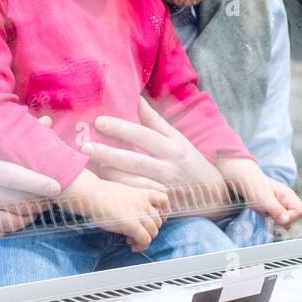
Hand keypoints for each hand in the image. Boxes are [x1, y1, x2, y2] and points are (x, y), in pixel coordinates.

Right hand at [0, 143, 60, 240]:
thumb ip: (16, 138)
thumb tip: (48, 122)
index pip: (11, 176)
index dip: (36, 183)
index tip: (56, 187)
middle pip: (16, 202)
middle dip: (39, 202)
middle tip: (51, 198)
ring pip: (10, 222)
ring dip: (29, 218)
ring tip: (38, 209)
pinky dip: (12, 228)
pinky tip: (18, 219)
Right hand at [60, 170, 169, 252]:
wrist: (91, 194)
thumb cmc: (101, 193)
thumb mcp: (124, 192)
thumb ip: (134, 201)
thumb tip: (136, 216)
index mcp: (143, 193)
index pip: (164, 201)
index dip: (161, 212)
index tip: (152, 220)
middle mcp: (144, 203)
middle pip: (159, 220)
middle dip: (150, 229)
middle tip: (136, 233)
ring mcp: (139, 214)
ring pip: (154, 231)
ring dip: (145, 238)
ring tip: (132, 240)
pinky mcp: (132, 225)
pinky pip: (145, 239)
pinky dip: (141, 245)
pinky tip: (132, 246)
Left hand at [80, 98, 228, 210]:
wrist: (215, 195)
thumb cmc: (191, 162)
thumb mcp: (178, 139)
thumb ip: (155, 121)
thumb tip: (136, 98)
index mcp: (173, 145)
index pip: (144, 134)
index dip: (121, 128)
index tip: (99, 121)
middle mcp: (170, 165)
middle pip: (136, 159)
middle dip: (109, 152)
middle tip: (86, 147)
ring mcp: (166, 186)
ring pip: (135, 180)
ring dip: (113, 173)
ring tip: (94, 166)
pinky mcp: (163, 203)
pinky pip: (140, 197)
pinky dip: (124, 191)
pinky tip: (109, 186)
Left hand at [216, 157, 301, 227]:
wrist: (243, 182)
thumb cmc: (254, 185)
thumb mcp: (265, 199)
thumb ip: (277, 210)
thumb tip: (286, 220)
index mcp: (289, 196)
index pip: (299, 212)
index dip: (291, 217)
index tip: (278, 218)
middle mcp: (287, 203)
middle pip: (293, 219)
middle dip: (282, 223)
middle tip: (269, 219)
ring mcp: (280, 208)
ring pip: (285, 223)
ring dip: (275, 225)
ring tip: (266, 218)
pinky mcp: (273, 213)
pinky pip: (277, 224)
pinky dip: (271, 225)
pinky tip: (264, 220)